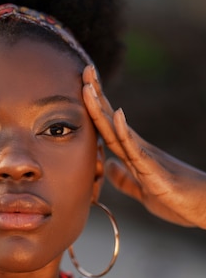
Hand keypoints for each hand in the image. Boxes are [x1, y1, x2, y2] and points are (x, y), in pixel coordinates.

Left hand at [82, 65, 205, 228]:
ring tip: (89, 86)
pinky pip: (136, 148)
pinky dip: (124, 131)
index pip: (109, 127)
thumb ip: (124, 179)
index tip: (84, 85)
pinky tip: (117, 114)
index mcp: (134, 154)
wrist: (203, 207)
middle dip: (96, 97)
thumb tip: (107, 166)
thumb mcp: (143, 191)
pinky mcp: (154, 169)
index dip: (95, 107)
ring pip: (118, 129)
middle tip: (85, 69)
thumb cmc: (176, 199)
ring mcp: (145, 156)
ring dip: (102, 108)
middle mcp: (138, 149)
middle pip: (111, 120)